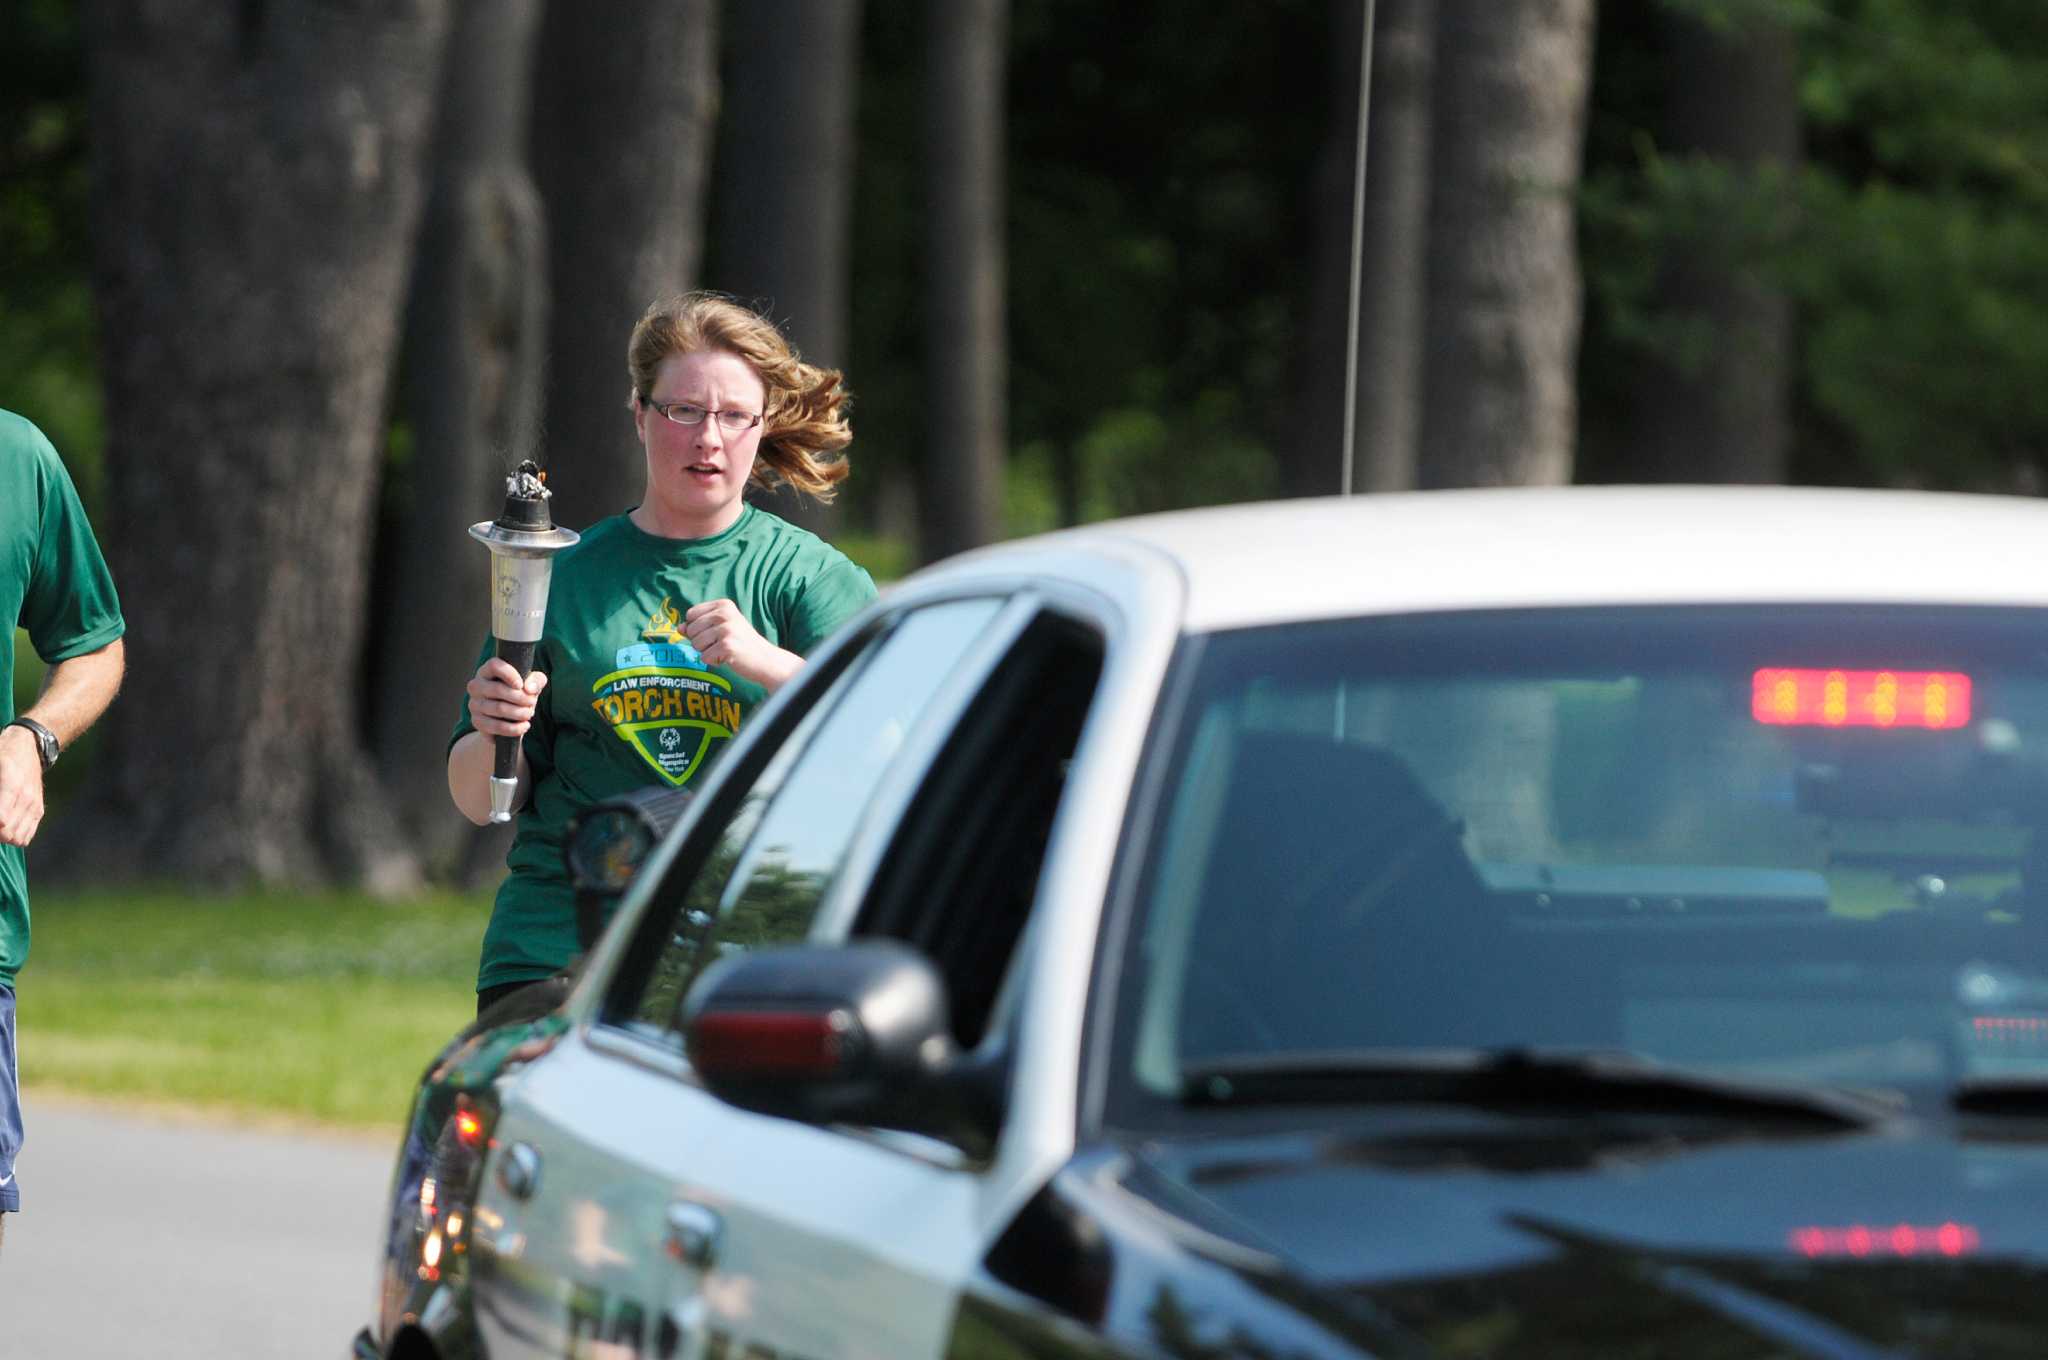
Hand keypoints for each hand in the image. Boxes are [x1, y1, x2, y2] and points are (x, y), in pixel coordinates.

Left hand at [0, 724, 45, 847]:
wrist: (31, 746)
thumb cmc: (3, 752)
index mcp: (11, 783)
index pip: (1, 820)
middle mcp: (26, 797)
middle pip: (7, 833)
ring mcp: (34, 805)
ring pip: (16, 838)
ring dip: (3, 836)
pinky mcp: (38, 810)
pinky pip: (26, 836)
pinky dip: (13, 837)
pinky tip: (5, 827)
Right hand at [467, 657, 546, 738]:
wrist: (506, 719)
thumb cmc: (519, 694)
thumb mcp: (531, 684)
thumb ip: (536, 680)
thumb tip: (529, 688)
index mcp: (487, 671)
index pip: (494, 665)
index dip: (509, 674)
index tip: (521, 685)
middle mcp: (476, 686)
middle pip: (498, 689)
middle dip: (521, 697)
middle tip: (532, 702)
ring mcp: (474, 704)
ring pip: (499, 708)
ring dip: (520, 713)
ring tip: (529, 713)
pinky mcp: (477, 722)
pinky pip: (497, 726)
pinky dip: (515, 728)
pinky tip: (525, 726)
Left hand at [684, 599, 768, 673]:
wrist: (766, 660)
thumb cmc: (742, 643)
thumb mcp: (722, 629)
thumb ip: (699, 626)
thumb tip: (679, 628)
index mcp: (723, 605)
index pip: (691, 615)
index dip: (698, 628)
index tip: (716, 633)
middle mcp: (724, 614)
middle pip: (691, 630)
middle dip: (702, 642)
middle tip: (723, 644)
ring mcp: (726, 629)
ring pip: (696, 644)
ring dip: (708, 652)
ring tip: (726, 650)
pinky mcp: (727, 646)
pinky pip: (704, 657)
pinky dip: (714, 662)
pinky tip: (729, 658)